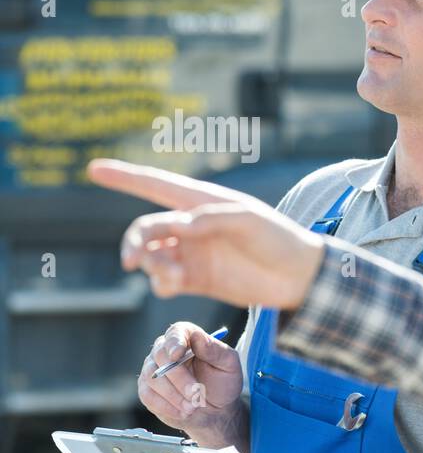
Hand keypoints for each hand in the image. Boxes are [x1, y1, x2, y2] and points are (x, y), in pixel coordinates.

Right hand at [88, 159, 324, 308]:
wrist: (299, 277)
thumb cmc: (279, 238)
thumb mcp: (249, 221)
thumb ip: (210, 219)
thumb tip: (175, 226)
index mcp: (202, 202)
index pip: (156, 186)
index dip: (124, 177)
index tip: (93, 168)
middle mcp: (192, 226)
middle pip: (145, 228)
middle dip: (135, 240)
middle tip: (134, 259)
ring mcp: (192, 253)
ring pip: (151, 255)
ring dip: (150, 264)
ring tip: (172, 276)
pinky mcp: (196, 280)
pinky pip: (163, 280)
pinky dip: (160, 282)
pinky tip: (172, 284)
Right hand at [139, 321, 242, 432]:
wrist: (215, 410)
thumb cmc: (222, 383)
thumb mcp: (229, 366)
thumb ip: (215, 350)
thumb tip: (198, 337)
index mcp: (187, 338)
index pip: (176, 332)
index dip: (175, 342)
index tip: (178, 354)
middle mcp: (165, 350)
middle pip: (162, 357)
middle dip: (179, 378)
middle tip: (196, 393)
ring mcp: (152, 370)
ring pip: (153, 378)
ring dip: (174, 395)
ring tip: (193, 407)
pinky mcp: (147, 390)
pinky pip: (148, 396)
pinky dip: (166, 406)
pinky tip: (182, 412)